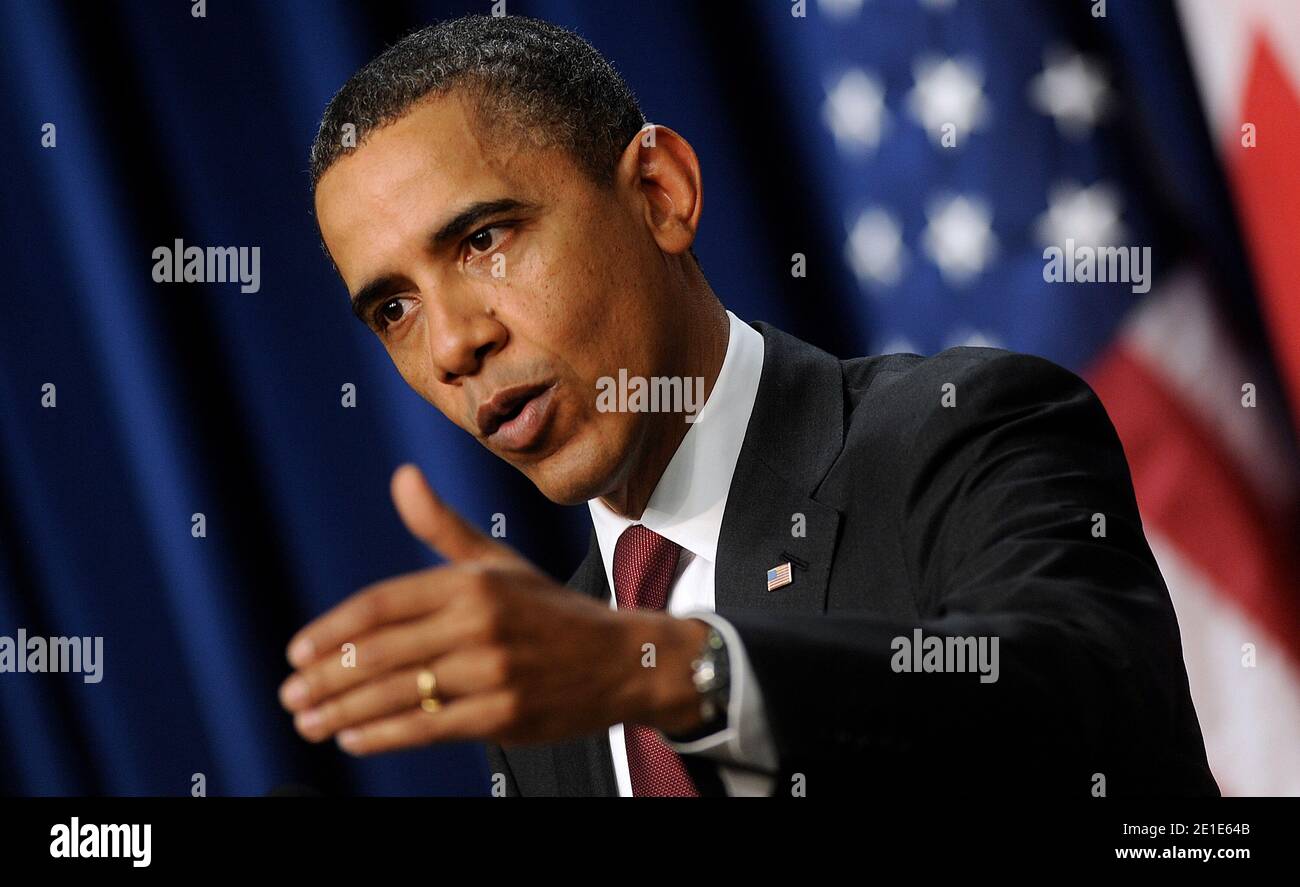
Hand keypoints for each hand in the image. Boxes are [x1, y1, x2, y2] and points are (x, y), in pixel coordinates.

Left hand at [278, 464, 709, 754]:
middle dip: (327, 678)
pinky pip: (430, 729)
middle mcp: (480, 623)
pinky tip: (355, 739)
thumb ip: (442, 527)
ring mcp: (493, 672)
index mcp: (473, 582)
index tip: (297, 652)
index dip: (334, 631)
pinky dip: (385, 735)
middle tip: (291, 695)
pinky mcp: (505, 715)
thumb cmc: (551, 611)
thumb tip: (402, 476)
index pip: (383, 604)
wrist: (623, 660)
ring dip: (344, 712)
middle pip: (382, 653)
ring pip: (399, 694)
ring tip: (309, 722)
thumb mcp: (498, 563)